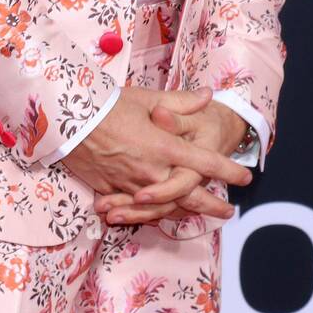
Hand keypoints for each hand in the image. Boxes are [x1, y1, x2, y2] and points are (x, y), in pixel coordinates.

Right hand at [92, 99, 252, 225]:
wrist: (66, 121)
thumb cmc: (108, 105)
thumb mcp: (147, 98)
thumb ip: (180, 101)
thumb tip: (208, 96)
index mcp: (163, 146)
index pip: (205, 162)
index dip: (228, 171)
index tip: (246, 177)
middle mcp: (151, 172)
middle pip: (190, 196)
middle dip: (212, 205)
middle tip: (229, 212)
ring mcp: (132, 186)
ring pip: (166, 207)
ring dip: (187, 213)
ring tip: (203, 217)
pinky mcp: (114, 192)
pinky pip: (140, 209)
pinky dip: (156, 214)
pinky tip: (166, 216)